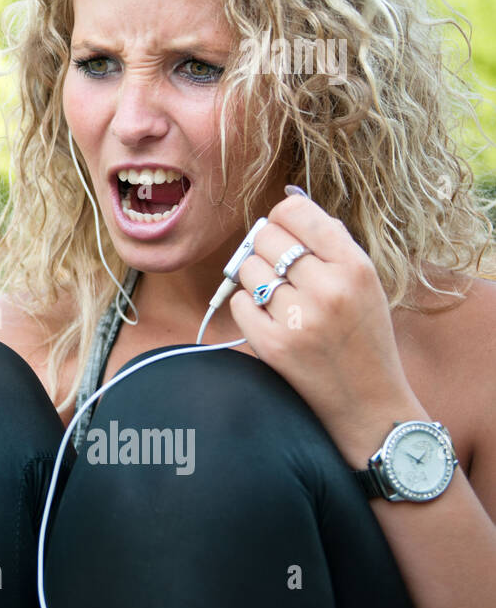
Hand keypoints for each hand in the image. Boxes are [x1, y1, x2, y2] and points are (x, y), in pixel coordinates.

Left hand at [229, 188, 423, 466]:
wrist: (370, 405)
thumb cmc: (364, 338)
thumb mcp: (365, 284)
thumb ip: (330, 244)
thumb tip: (288, 201)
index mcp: (355, 267)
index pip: (298, 214)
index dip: (281, 217)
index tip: (280, 229)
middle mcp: (328, 289)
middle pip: (266, 237)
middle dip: (264, 248)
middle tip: (277, 268)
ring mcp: (299, 318)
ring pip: (247, 268)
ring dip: (253, 278)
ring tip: (277, 297)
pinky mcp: (273, 345)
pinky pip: (238, 303)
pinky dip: (247, 308)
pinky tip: (269, 320)